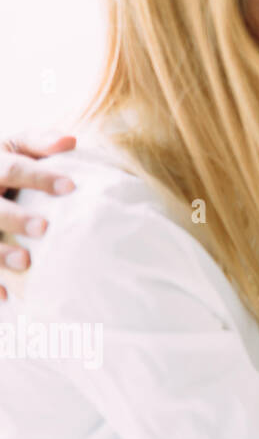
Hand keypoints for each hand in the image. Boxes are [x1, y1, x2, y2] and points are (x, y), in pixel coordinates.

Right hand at [1, 133, 76, 297]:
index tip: (71, 187)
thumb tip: (71, 141)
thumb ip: (39, 141)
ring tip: (26, 263)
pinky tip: (5, 297)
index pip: (13, 167)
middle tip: (45, 228)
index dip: (40, 177)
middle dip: (14, 217)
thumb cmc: (2, 164)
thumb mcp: (14, 146)